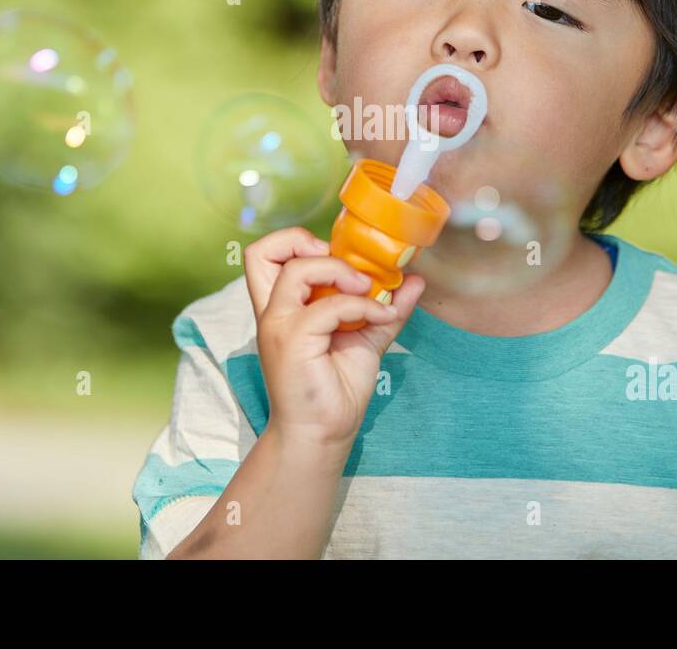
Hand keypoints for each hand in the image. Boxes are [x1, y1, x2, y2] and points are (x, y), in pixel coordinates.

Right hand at [243, 227, 425, 449]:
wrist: (323, 434)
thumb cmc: (336, 390)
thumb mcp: (366, 338)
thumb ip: (385, 308)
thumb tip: (414, 279)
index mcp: (283, 307)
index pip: (267, 255)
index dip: (298, 242)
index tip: (336, 259)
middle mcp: (273, 311)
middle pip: (262, 251)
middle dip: (304, 241)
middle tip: (341, 266)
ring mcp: (279, 325)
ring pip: (298, 268)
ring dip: (341, 271)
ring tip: (365, 290)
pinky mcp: (293, 340)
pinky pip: (330, 305)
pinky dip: (362, 305)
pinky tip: (379, 317)